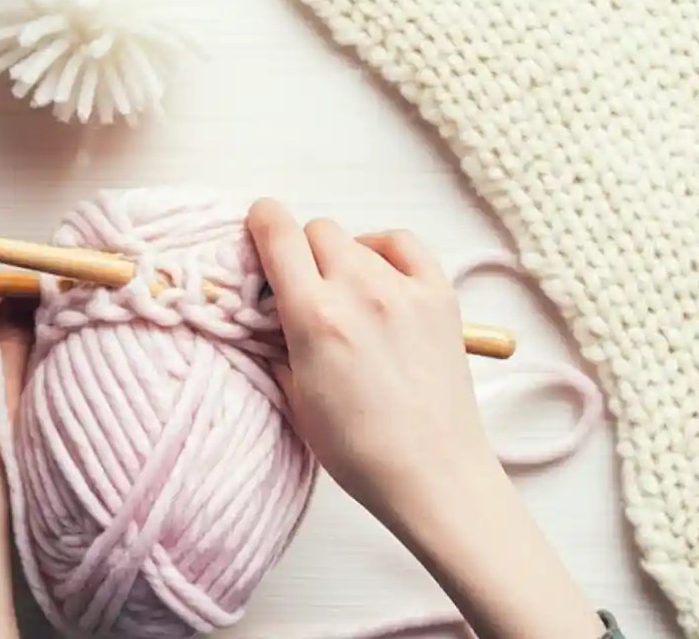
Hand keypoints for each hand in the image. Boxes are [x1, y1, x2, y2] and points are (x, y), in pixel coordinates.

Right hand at [246, 199, 486, 514]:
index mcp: (314, 316)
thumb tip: (262, 312)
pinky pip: (403, 244)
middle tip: (303, 288)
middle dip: (301, 252)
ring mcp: (404, 289)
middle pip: (316, 231)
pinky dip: (384, 251)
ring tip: (346, 298)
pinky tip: (378, 277)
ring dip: (342, 259)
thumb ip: (275, 343)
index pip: (277, 232)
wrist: (431, 474)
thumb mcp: (295, 397)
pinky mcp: (440, 295)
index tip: (258, 234)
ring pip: (356, 240)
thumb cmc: (358, 449)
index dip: (261, 224)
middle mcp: (359, 290)